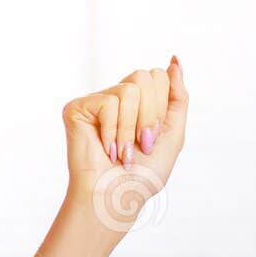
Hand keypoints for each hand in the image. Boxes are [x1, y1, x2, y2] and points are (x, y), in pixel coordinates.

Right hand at [61, 56, 188, 228]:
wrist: (117, 196)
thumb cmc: (144, 174)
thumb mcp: (173, 134)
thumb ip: (178, 97)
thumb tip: (175, 60)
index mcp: (140, 102)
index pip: (160, 77)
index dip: (163, 108)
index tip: (153, 136)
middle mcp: (117, 97)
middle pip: (146, 77)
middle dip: (152, 116)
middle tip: (142, 145)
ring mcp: (97, 101)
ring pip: (129, 90)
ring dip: (133, 129)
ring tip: (124, 152)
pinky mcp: (77, 108)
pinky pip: (108, 102)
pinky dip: (114, 131)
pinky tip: (106, 149)